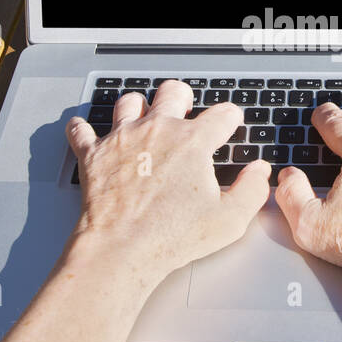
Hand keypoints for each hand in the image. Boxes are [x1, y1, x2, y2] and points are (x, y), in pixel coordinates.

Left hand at [65, 80, 269, 279]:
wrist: (122, 249)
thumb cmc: (172, 237)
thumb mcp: (229, 219)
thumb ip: (251, 190)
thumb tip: (259, 172)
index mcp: (193, 142)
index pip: (221, 115)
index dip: (230, 117)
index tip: (230, 121)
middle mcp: (157, 130)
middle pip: (173, 92)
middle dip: (182, 97)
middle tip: (185, 108)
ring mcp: (123, 138)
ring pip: (130, 102)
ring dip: (138, 107)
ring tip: (142, 117)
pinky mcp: (94, 154)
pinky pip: (81, 130)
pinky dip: (82, 129)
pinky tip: (84, 129)